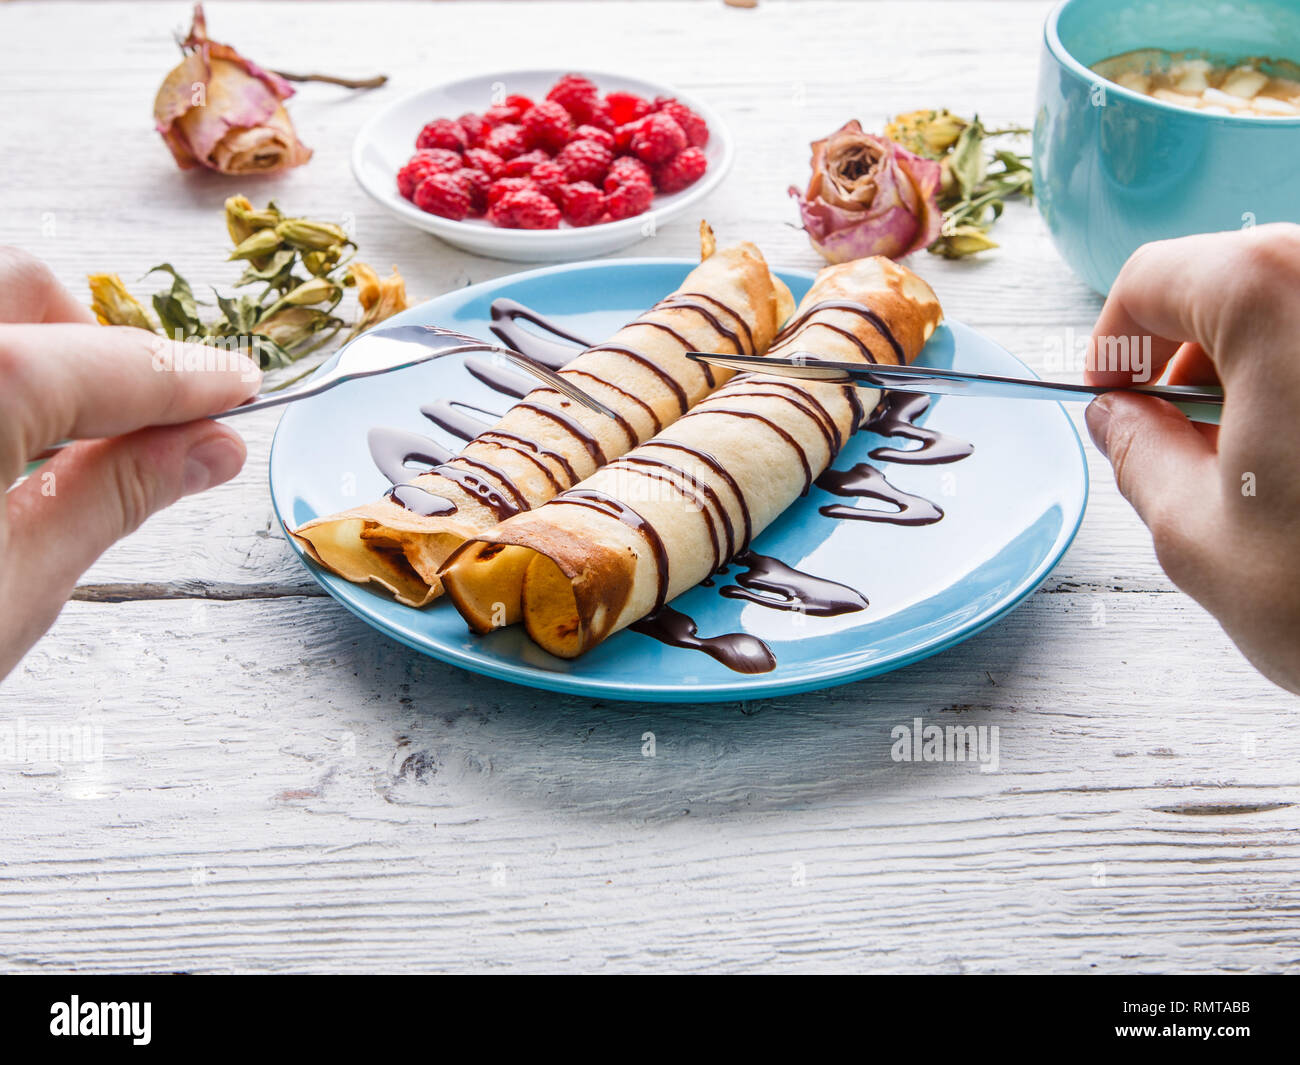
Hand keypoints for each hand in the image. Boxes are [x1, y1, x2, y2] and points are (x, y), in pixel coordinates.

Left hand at [0, 248, 260, 679]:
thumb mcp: (19, 586)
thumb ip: (116, 495)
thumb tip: (209, 447)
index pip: (117, 364)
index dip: (194, 380)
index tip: (242, 392)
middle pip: (27, 287)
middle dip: (93, 345)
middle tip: (133, 429)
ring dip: (34, 352)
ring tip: (56, 441)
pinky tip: (0, 446)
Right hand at [1084, 224, 1299, 692]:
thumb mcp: (1195, 531)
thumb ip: (1137, 452)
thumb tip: (1119, 419)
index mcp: (1277, 295)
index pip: (1154, 278)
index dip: (1113, 342)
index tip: (1112, 394)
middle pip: (1235, 279)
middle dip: (1189, 355)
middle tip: (1178, 436)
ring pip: (1299, 303)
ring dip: (1261, 367)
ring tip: (1261, 460)